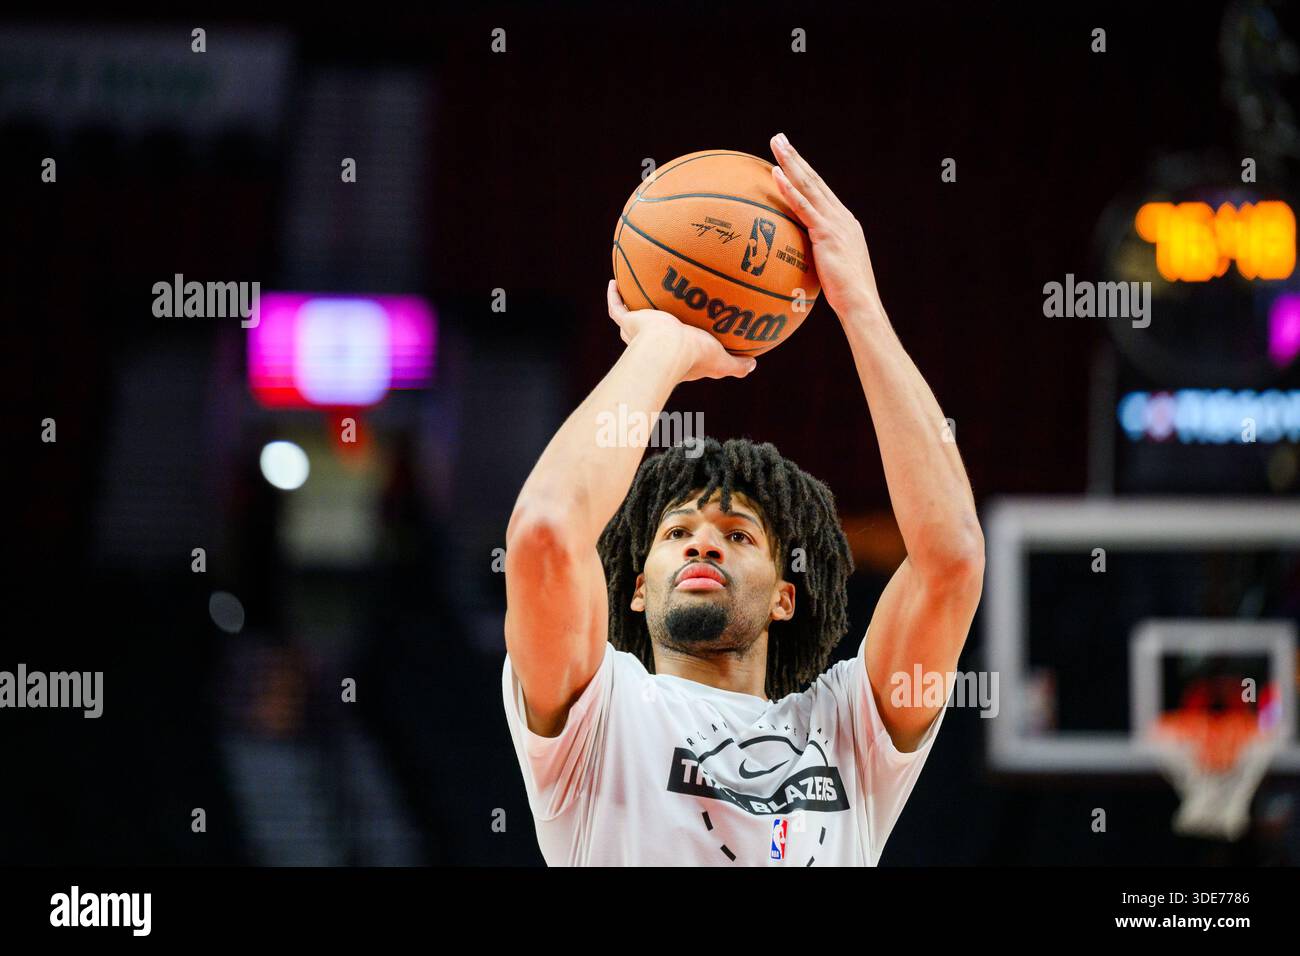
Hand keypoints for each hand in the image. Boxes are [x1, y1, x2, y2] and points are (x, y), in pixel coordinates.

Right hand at [607, 280, 756, 382]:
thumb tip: (754, 364)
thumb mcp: (722, 360)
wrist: (668, 348)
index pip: (675, 350)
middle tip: (658, 311)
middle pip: (650, 335)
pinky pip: (617, 307)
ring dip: (631, 309)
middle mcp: (652, 346)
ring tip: (633, 294)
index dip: (680, 345)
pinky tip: (614, 281)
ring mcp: (638, 333)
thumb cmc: (695, 356)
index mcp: (673, 357)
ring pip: (631, 320)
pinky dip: (614, 296)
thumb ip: (737, 364)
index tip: (686, 334)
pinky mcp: (629, 322)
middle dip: (652, 325)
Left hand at [769, 133, 881, 317]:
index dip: (804, 172)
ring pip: (808, 186)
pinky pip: (803, 206)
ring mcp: (834, 223)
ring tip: (776, 144)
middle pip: (814, 180)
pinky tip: (776, 173)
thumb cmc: (846, 296)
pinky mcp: (825, 233)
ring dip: (790, 163)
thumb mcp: (833, 271)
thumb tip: (802, 263)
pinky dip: (789, 189)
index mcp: (844, 223)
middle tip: (779, 138)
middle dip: (795, 157)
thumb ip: (819, 258)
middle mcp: (841, 217)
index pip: (820, 191)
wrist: (860, 303)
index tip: (790, 157)